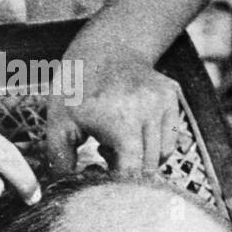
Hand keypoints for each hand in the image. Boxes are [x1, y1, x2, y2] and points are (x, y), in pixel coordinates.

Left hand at [45, 53, 182, 175]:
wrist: (104, 45)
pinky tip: (131, 129)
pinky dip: (153, 143)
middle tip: (103, 154)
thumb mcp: (58, 121)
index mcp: (121, 120)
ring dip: (142, 158)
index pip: (132, 171)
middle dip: (127, 170)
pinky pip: (170, 137)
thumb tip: (67, 186)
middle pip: (149, 167)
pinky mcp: (173, 98)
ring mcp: (165, 103)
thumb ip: (61, 158)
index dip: (116, 182)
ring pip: (163, 155)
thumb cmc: (76, 85)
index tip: (99, 175)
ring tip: (117, 141)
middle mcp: (149, 112)